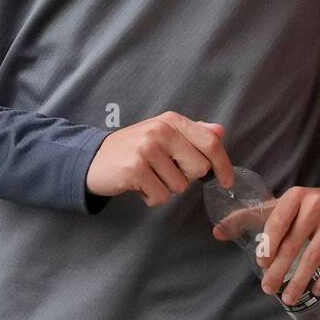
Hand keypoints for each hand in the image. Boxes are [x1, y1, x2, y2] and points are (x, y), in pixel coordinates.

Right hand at [86, 112, 233, 206]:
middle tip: (164, 171)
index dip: (223, 164)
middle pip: (199, 169)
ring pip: (179, 186)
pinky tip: (139, 185)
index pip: (210, 142)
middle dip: (185, 177)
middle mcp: (161, 130)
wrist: (93, 158)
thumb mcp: (164, 134)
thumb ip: (193, 133)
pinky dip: (151, 198)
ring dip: (165, 188)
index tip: (226, 180)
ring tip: (148, 176)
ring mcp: (147, 149)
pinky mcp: (135, 169)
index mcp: (172, 120)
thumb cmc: (134, 148)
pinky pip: (160, 197)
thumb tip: (220, 131)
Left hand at [214, 186, 319, 305]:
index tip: (262, 264)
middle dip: (279, 270)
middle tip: (268, 289)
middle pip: (294, 243)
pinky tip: (317, 290)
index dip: (268, 245)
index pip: (277, 222)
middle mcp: (317, 202)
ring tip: (288, 297)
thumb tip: (216, 232)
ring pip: (315, 255)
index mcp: (296, 195)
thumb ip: (250, 218)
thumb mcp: (282, 208)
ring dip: (300, 280)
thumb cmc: (309, 209)